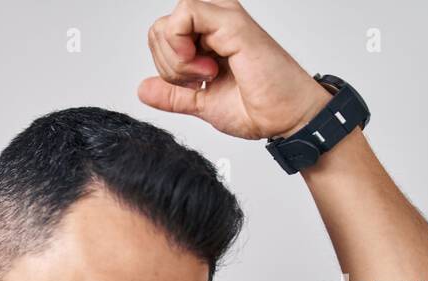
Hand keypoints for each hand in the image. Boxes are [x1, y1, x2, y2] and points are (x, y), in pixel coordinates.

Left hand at [138, 0, 332, 139]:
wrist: (285, 117)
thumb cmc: (258, 107)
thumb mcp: (201, 103)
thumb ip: (172, 95)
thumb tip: (142, 89)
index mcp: (208, 35)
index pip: (162, 36)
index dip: (165, 65)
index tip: (192, 85)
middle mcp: (216, 21)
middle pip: (160, 29)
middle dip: (168, 65)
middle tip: (200, 81)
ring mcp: (224, 17)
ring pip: (169, 22)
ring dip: (176, 59)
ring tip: (207, 75)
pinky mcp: (232, 22)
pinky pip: (184, 15)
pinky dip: (183, 49)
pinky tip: (206, 69)